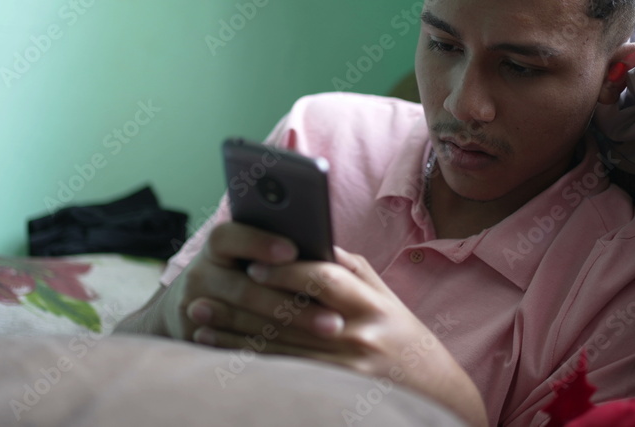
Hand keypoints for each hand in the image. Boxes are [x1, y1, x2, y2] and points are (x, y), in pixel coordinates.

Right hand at [114, 222, 344, 342]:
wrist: (191, 305)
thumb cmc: (242, 271)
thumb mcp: (254, 252)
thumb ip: (287, 250)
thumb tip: (330, 255)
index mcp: (219, 245)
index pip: (231, 237)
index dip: (259, 243)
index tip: (292, 251)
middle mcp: (199, 273)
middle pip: (245, 288)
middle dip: (291, 303)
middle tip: (334, 318)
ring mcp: (192, 307)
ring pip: (243, 320)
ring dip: (288, 329)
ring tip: (329, 332)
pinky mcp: (195, 338)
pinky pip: (238, 347)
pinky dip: (271, 350)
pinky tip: (304, 354)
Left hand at [187, 246, 488, 425]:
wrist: (435, 393)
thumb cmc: (402, 335)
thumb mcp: (383, 296)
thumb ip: (346, 269)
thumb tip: (303, 240)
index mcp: (371, 304)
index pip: (324, 280)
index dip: (286, 272)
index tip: (251, 266)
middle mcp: (359, 337)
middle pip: (289, 318)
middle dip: (240, 306)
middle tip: (201, 295)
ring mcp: (346, 370)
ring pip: (279, 349)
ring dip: (233, 336)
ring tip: (199, 323)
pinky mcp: (336, 393)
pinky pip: (284, 374)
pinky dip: (249, 361)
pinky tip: (222, 353)